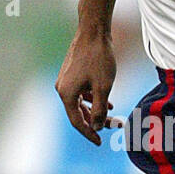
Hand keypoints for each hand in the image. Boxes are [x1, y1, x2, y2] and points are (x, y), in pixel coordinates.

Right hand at [54, 30, 117, 144]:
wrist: (93, 31)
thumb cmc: (99, 58)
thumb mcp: (103, 87)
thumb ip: (99, 110)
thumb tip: (96, 127)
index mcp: (67, 94)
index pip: (77, 121)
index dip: (89, 133)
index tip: (100, 142)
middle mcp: (62, 88)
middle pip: (78, 113)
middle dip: (94, 122)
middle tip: (111, 128)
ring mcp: (65, 80)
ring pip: (80, 103)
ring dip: (95, 110)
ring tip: (112, 115)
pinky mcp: (71, 73)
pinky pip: (81, 92)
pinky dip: (93, 99)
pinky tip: (108, 101)